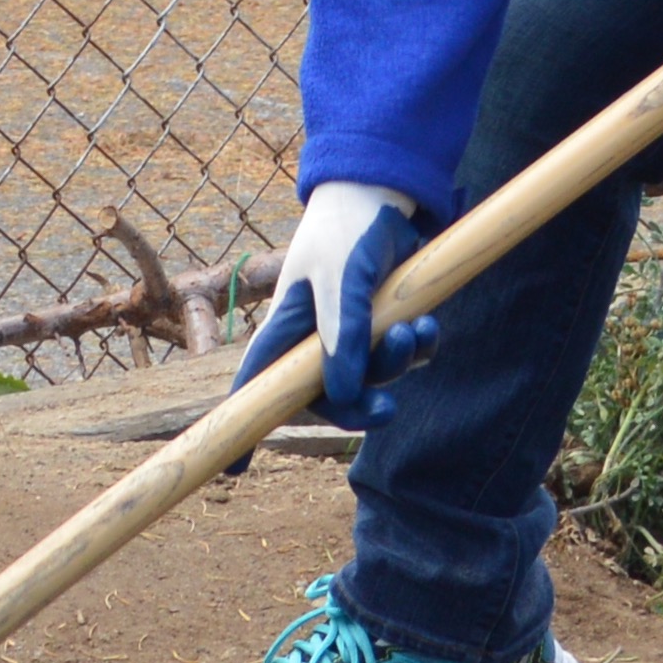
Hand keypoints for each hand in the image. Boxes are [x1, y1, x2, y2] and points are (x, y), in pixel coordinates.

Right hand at [239, 180, 436, 428]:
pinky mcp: (386, 319)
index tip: (235, 473)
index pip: (256, 385)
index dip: (245, 426)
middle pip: (326, 397)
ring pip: (371, 377)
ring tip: (413, 330)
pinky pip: (402, 357)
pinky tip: (427, 324)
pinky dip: (418, 348)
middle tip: (387, 407)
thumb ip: (343, 333)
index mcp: (288, 326)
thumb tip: (343, 392)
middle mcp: (316, 334)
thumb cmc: (349, 227)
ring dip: (396, 365)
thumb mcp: (343, 277)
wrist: (386, 188)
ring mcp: (353, 329)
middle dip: (357, 405)